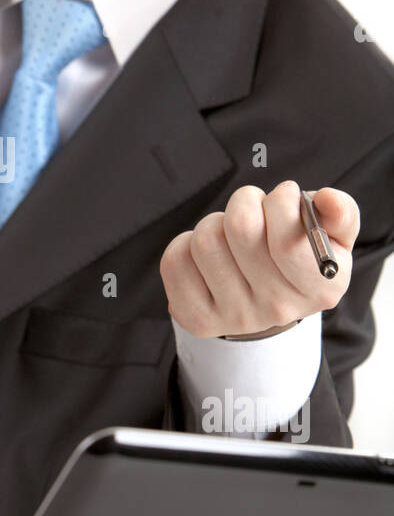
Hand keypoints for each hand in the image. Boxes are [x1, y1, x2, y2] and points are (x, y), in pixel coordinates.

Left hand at [159, 181, 358, 338]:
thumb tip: (326, 199)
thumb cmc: (301, 255)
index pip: (287, 240)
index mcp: (321, 287)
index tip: (284, 196)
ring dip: (216, 222)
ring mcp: (235, 317)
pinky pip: (175, 262)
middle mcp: (278, 309)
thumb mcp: (334, 234)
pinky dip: (185, 243)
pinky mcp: (198, 319)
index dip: (280, 202)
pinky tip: (208, 252)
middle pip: (241, 229)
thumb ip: (340, 212)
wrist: (270, 301)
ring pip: (205, 241)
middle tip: (254, 208)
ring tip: (231, 233)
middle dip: (246, 201)